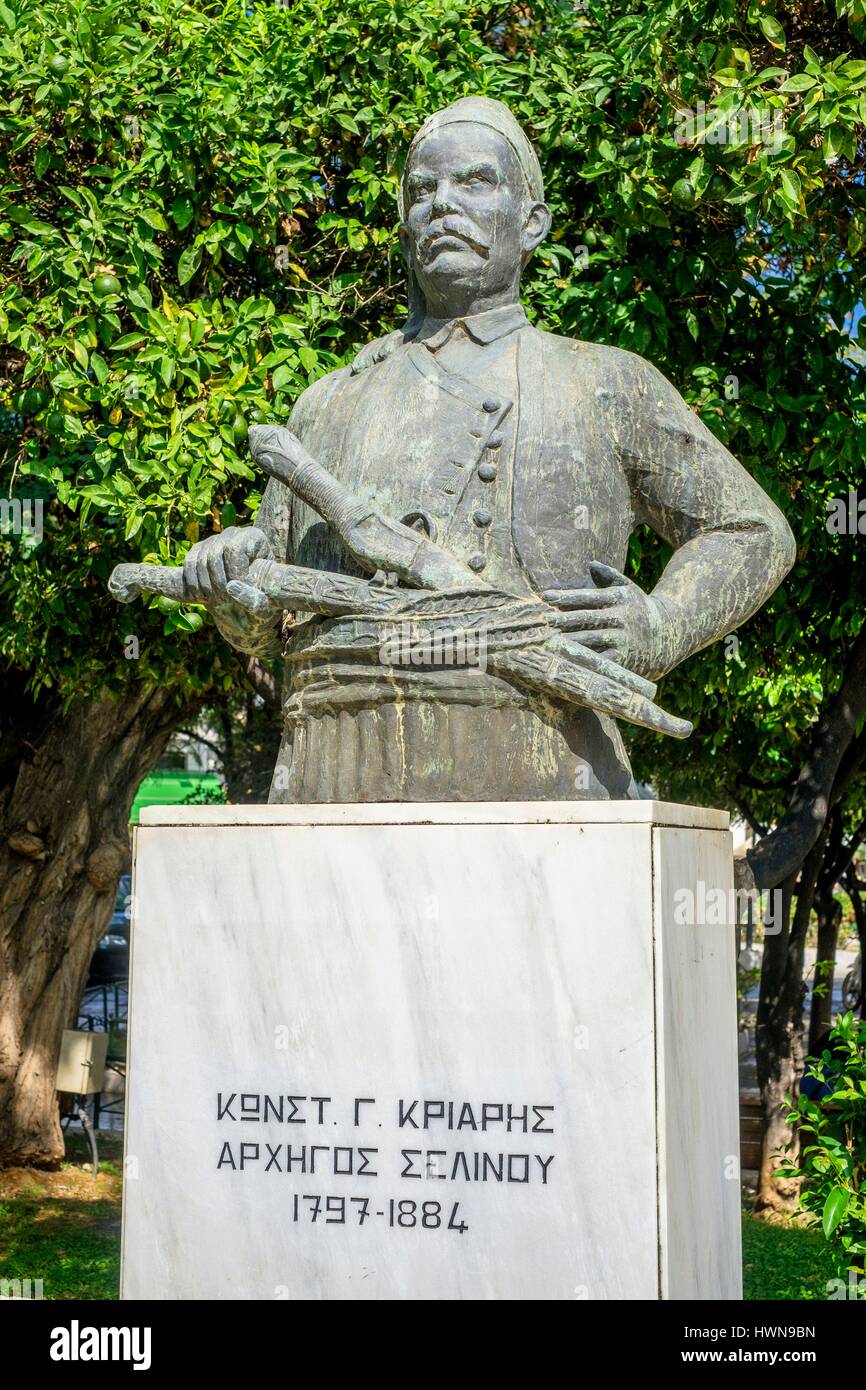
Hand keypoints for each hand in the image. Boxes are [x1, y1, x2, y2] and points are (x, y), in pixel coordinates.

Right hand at [182, 526, 279, 624]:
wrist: (251, 591)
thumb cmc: (264, 593)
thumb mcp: (266, 596)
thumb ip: (254, 595)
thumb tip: (231, 588)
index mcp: (253, 537)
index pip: (233, 550)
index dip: (232, 573)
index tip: (238, 592)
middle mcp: (232, 533)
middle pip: (214, 555)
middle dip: (217, 582)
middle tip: (224, 602)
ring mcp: (213, 539)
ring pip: (200, 561)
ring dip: (205, 586)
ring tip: (215, 602)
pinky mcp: (198, 549)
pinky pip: (189, 563)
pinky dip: (192, 583)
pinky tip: (201, 597)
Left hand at [544, 561, 672, 677]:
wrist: (668, 634)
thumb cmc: (639, 609)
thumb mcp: (628, 589)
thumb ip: (609, 575)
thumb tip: (591, 564)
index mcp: (618, 598)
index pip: (587, 596)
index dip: (565, 596)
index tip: (545, 596)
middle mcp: (621, 617)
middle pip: (585, 618)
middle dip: (561, 619)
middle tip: (540, 620)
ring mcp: (622, 639)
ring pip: (590, 640)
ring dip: (567, 640)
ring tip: (546, 640)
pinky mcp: (623, 659)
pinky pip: (599, 659)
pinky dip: (582, 659)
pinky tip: (566, 659)